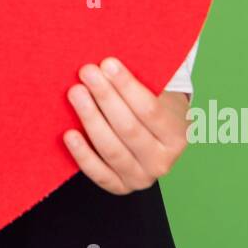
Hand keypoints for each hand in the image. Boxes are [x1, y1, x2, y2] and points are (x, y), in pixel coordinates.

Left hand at [63, 56, 190, 193]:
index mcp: (178, 135)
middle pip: (129, 129)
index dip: (127, 86)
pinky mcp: (121, 186)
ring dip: (91, 119)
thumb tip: (110, 61)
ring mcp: (142, 178)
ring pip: (112, 150)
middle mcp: (163, 161)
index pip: (150, 109)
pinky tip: (70, 134)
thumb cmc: (152, 105)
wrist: (153, 137)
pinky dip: (83, 155)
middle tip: (87, 72)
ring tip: (76, 93)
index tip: (108, 63)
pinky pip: (99, 174)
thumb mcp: (159, 92)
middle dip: (105, 97)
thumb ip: (143, 79)